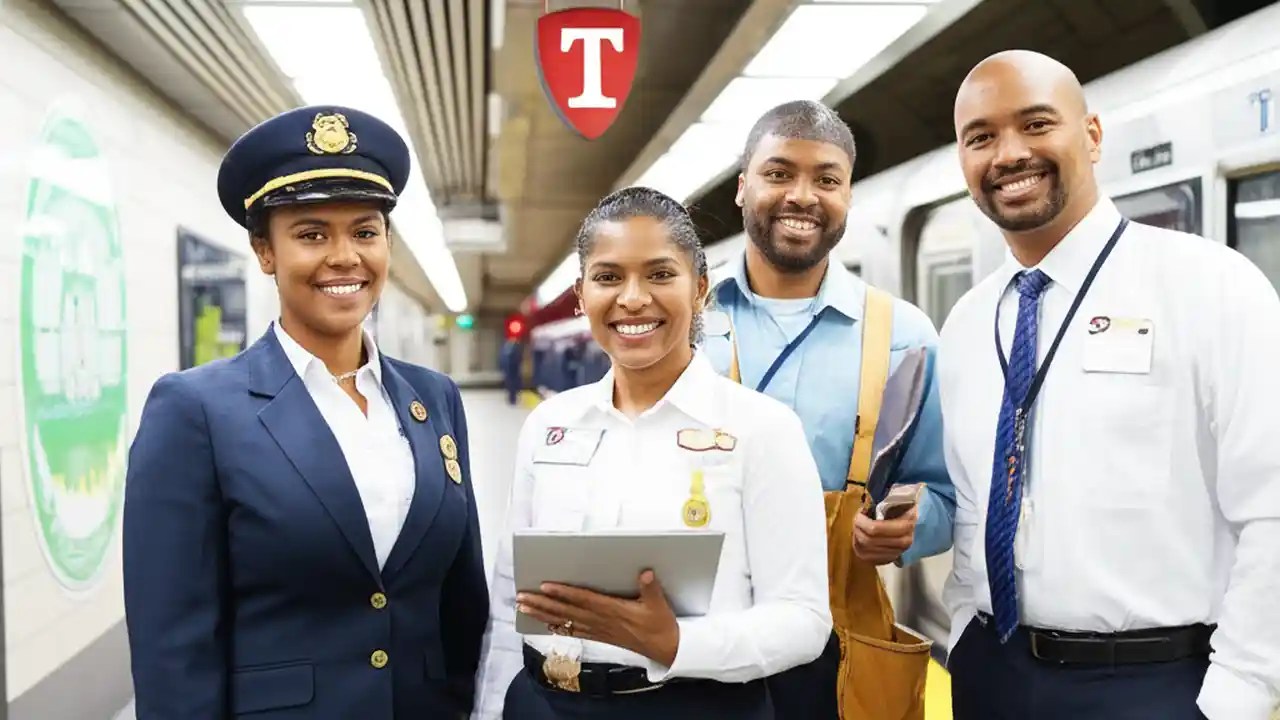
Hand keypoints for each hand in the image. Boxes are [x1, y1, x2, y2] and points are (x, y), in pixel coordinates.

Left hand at [516, 570, 679, 665]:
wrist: (665, 649)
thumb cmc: (660, 624)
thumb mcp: (658, 605)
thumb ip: (650, 588)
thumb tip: (646, 573)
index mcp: (612, 610)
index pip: (583, 599)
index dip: (564, 593)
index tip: (545, 586)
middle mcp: (601, 620)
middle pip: (566, 611)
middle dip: (542, 604)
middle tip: (521, 598)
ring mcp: (598, 630)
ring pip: (565, 621)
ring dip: (543, 614)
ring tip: (524, 608)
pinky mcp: (600, 636)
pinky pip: (574, 631)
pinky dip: (557, 626)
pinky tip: (544, 623)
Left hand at [853, 505, 917, 564]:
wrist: (912, 520)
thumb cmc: (901, 507)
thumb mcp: (895, 500)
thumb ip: (881, 503)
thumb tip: (865, 505)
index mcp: (906, 525)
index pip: (875, 529)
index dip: (862, 522)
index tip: (859, 514)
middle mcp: (904, 542)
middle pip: (869, 541)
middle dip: (858, 529)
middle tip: (855, 521)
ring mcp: (898, 553)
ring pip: (866, 552)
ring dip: (856, 539)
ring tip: (857, 529)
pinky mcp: (890, 559)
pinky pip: (868, 559)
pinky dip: (860, 550)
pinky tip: (859, 540)